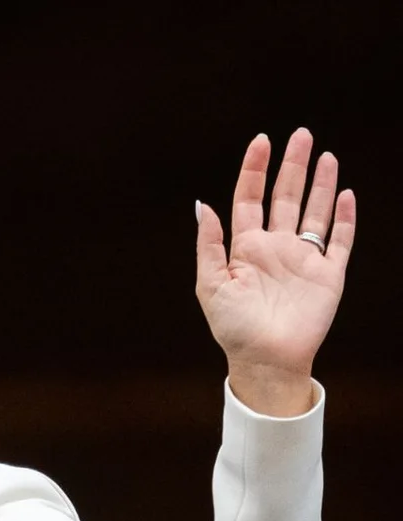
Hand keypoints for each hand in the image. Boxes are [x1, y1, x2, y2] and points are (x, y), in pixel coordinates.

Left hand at [195, 129, 353, 415]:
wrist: (265, 358)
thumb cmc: (233, 327)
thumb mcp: (211, 283)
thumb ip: (209, 243)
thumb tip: (202, 204)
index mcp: (246, 247)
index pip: (250, 199)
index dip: (254, 170)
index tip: (262, 141)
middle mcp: (276, 247)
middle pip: (285, 197)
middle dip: (292, 166)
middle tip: (301, 134)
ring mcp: (304, 259)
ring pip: (314, 212)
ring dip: (320, 184)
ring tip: (325, 155)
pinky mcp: (328, 274)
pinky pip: (340, 240)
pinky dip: (344, 218)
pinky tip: (345, 194)